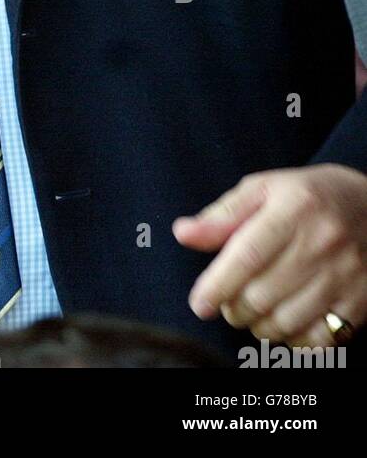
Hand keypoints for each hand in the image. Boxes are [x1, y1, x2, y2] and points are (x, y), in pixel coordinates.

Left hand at [174, 164, 366, 347]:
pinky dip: (293, 341)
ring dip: (259, 326)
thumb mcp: (263, 190)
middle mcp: (322, 243)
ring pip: (286, 323)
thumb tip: (183, 233)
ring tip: (254, 311)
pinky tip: (285, 322)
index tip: (199, 304)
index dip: (217, 285)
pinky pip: (318, 340)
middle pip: (262, 296)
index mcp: (292, 209)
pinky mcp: (360, 302)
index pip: (247, 255)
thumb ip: (222, 215)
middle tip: (229, 302)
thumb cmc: (306, 197)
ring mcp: (345, 275)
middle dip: (234, 308)